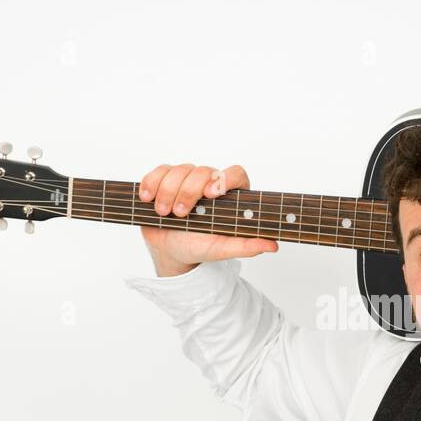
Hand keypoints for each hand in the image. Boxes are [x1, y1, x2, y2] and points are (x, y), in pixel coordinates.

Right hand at [137, 163, 277, 274]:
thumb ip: (245, 246)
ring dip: (168, 192)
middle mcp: (209, 182)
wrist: (171, 250)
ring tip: (164, 213)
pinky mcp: (164, 178)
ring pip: (179, 169)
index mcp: (229, 195)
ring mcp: (186, 178)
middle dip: (188, 192)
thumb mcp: (222, 249)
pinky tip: (148, 199)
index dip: (224, 178)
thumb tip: (273, 246)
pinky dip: (151, 184)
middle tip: (181, 214)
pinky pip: (158, 171)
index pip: (235, 173)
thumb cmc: (200, 246)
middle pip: (203, 170)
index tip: (212, 194)